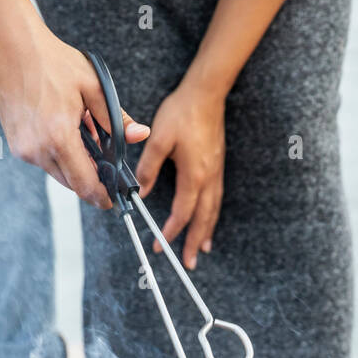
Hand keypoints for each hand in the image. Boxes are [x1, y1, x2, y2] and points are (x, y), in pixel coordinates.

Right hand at [0, 26, 149, 205]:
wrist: (12, 47)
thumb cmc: (51, 62)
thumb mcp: (94, 87)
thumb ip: (117, 119)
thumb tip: (141, 135)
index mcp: (59, 137)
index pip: (85, 185)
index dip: (102, 196)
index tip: (112, 199)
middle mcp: (38, 149)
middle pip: (72, 183)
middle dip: (91, 177)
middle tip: (103, 159)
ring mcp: (24, 149)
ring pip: (58, 173)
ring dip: (74, 164)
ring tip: (81, 133)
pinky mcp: (16, 146)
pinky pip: (44, 161)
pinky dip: (58, 154)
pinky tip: (63, 131)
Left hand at [135, 83, 225, 269]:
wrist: (207, 94)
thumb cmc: (183, 112)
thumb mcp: (159, 139)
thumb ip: (148, 167)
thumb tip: (140, 190)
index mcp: (194, 174)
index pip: (182, 212)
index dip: (171, 231)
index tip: (160, 245)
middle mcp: (208, 178)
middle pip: (203, 219)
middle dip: (194, 242)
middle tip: (188, 263)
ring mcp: (215, 173)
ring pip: (212, 211)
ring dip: (206, 232)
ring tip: (201, 249)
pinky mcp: (217, 166)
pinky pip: (216, 199)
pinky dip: (211, 215)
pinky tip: (207, 220)